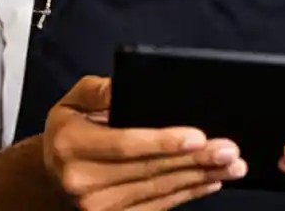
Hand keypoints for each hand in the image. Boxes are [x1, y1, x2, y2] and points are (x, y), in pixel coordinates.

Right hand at [43, 75, 247, 210]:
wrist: (54, 173)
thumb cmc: (70, 131)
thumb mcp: (72, 101)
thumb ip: (96, 90)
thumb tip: (119, 86)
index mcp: (71, 146)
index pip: (124, 145)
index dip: (163, 142)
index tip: (197, 136)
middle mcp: (82, 181)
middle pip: (148, 170)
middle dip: (194, 159)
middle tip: (228, 149)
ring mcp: (98, 207)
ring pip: (159, 190)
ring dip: (199, 177)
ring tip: (230, 165)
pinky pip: (159, 206)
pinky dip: (188, 193)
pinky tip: (210, 181)